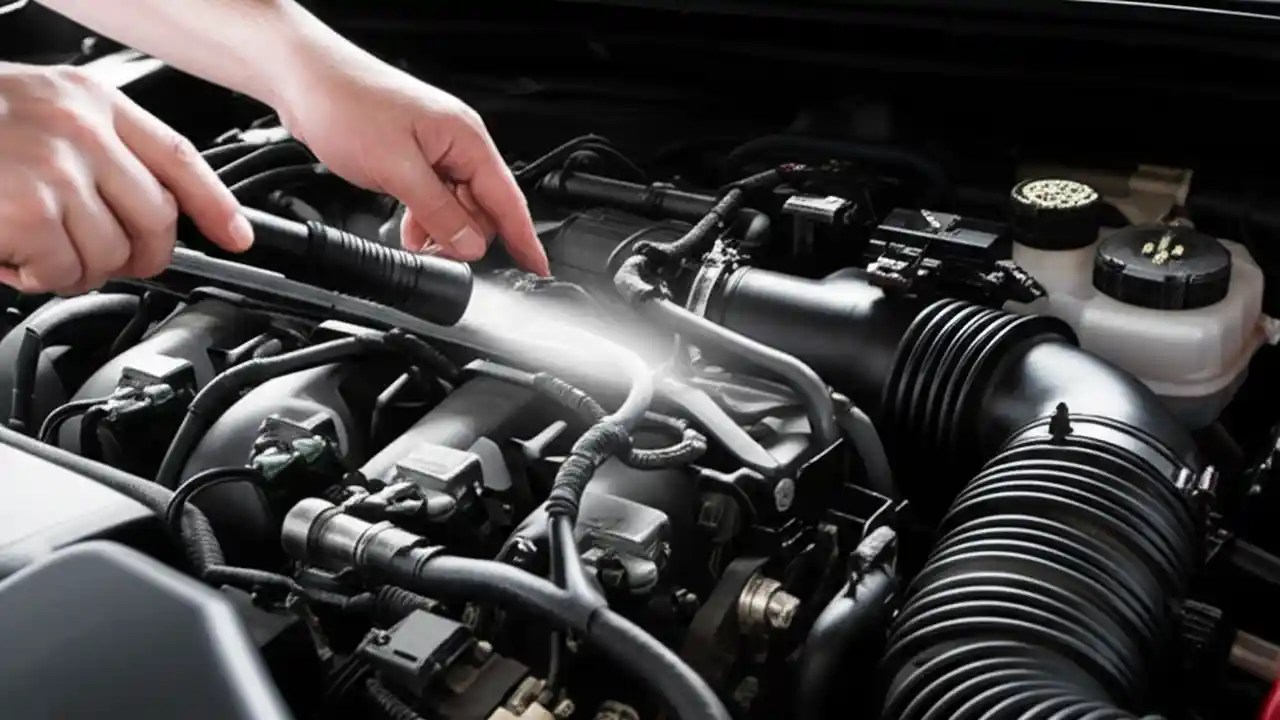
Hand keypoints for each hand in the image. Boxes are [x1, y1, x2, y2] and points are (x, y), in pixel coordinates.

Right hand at [0, 62, 251, 293]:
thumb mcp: (41, 112)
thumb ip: (97, 150)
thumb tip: (146, 210)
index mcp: (92, 101)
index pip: (179, 157)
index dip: (216, 204)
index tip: (237, 236)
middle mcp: (83, 129)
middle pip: (156, 218)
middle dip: (137, 255)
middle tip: (100, 258)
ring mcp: (58, 168)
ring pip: (112, 252)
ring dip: (77, 268)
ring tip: (36, 248)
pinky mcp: (30, 209)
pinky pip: (65, 270)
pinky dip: (39, 277)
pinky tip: (12, 254)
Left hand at [275, 52, 549, 275]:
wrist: (304, 80)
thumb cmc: (347, 103)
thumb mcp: (396, 169)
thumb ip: (438, 211)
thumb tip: (470, 244)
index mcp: (466, 138)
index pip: (508, 198)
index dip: (525, 238)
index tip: (538, 268)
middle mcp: (457, 143)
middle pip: (483, 208)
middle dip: (467, 238)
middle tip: (442, 258)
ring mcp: (435, 150)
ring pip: (457, 206)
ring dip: (442, 231)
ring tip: (419, 245)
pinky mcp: (414, 157)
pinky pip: (434, 198)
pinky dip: (426, 220)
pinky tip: (411, 232)